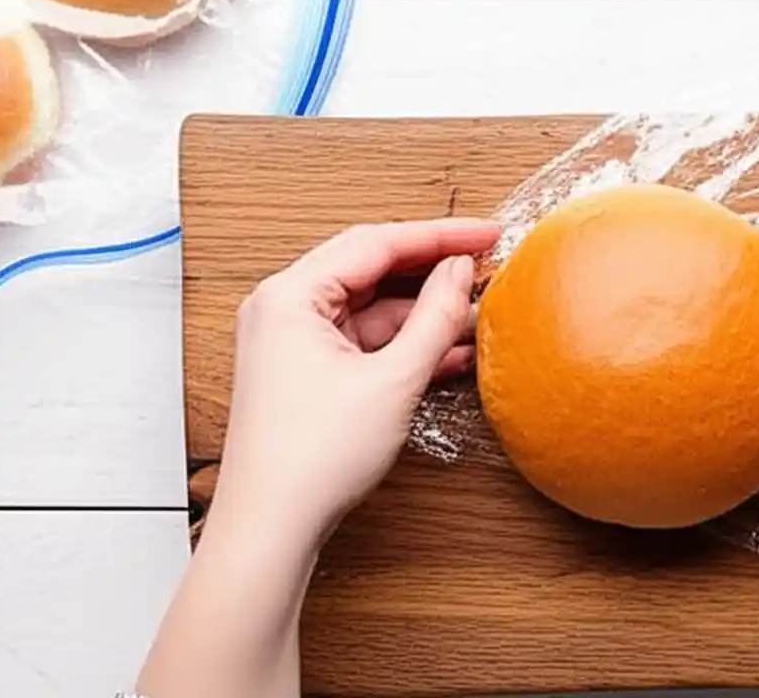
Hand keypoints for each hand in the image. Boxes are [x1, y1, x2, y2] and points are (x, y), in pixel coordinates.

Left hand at [212, 219, 501, 545]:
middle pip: (371, 269)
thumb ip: (433, 318)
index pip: (376, 243)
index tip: (487, 233)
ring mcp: (292, 342)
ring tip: (477, 313)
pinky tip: (449, 351)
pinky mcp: (305, 372)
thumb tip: (459, 272)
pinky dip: (403, 344)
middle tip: (486, 264)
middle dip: (432, 270)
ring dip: (423, 312)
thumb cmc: (312, 458)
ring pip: (370, 308)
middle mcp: (283, 309)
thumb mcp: (392, 380)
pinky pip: (363, 342)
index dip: (439, 235)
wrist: (271, 527)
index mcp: (290, 295)